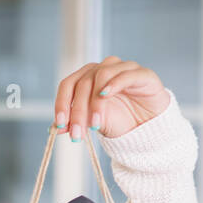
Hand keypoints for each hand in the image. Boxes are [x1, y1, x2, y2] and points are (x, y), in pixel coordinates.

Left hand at [54, 56, 170, 140]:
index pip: (68, 85)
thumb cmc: (120, 119)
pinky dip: (114, 84)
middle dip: (78, 111)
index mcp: (87, 77)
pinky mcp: (141, 74)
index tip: (60, 124)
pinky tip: (105, 96)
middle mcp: (103, 69)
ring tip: (95, 125)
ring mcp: (123, 68)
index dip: (61, 103)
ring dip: (95, 103)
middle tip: (77, 134)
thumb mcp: (93, 123)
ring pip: (101, 76)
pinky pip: (125, 74)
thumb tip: (54, 129)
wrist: (148, 125)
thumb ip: (74, 122)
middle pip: (83, 83)